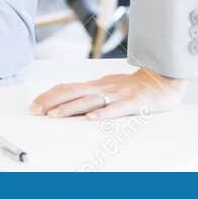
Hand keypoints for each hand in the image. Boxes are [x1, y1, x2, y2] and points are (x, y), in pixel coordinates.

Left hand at [29, 67, 187, 120]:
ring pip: (90, 100)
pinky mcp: (133, 103)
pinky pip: (116, 109)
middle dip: (51, 102)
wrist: (163, 80)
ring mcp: (117, 95)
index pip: (66, 88)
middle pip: (72, 92)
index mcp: (95, 85)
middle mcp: (103, 88)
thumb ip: (90, 93)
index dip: (48, 96)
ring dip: (70, 108)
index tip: (33, 105)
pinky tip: (92, 118)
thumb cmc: (133, 87)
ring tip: (54, 115)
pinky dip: (103, 113)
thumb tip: (67, 99)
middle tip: (35, 111)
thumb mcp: (108, 87)